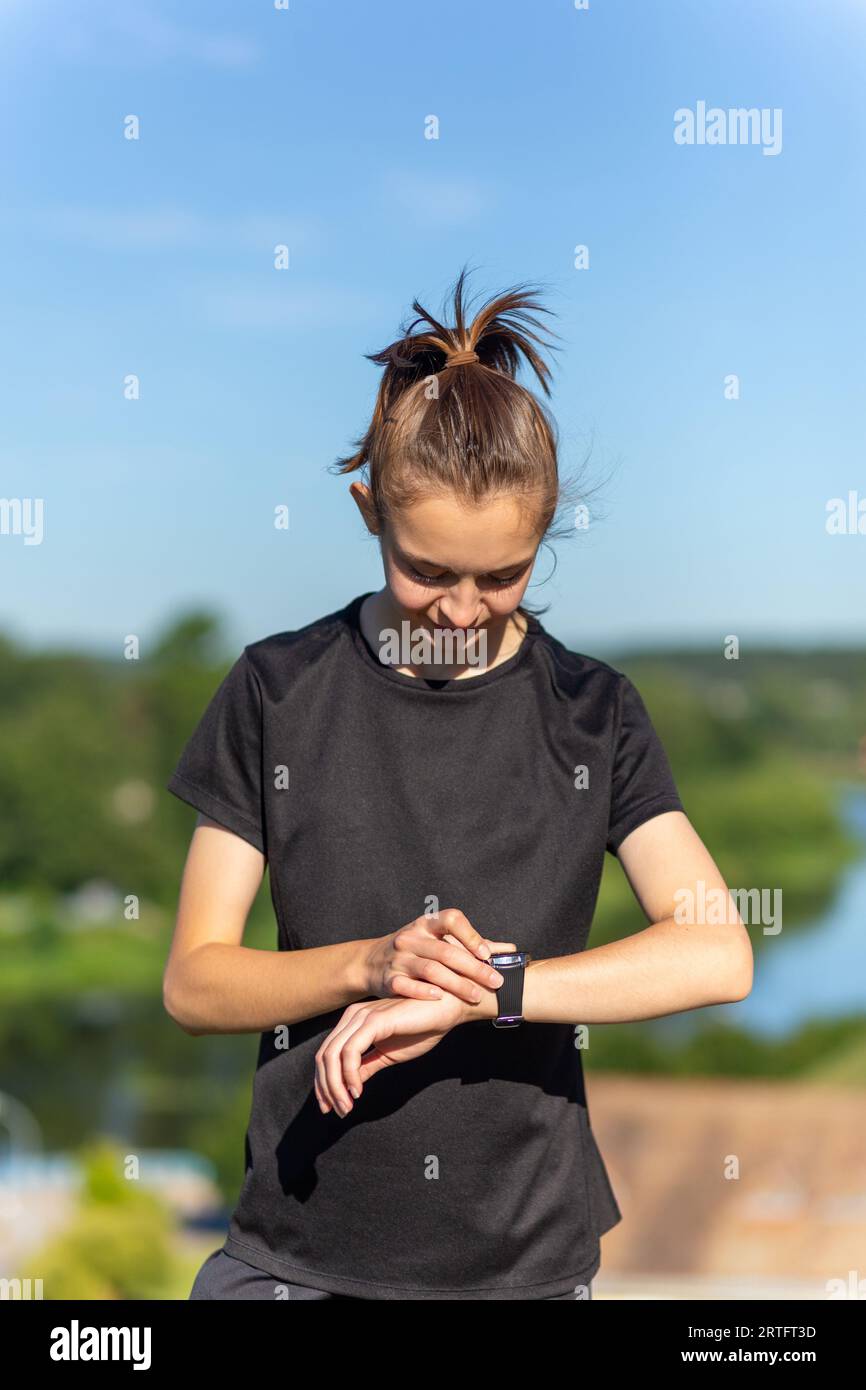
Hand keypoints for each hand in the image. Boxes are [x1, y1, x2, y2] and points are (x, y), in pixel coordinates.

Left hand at [315, 990, 490, 1117]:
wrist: (446, 1009)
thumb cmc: (421, 1028)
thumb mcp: (389, 1053)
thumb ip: (367, 1066)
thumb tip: (349, 1086)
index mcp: (353, 1022)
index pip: (326, 1054)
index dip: (323, 1083)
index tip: (330, 1106)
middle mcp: (352, 1017)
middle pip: (323, 1056)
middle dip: (325, 1088)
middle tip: (337, 1111)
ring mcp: (361, 1017)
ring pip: (332, 1056)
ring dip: (336, 1087)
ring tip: (346, 1107)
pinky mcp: (374, 1021)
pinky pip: (350, 1052)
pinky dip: (349, 1075)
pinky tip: (358, 1092)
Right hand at [361, 907, 515, 1006]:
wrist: (372, 962)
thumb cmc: (416, 950)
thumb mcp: (439, 940)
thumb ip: (475, 945)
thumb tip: (510, 950)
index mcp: (427, 924)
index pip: (451, 919)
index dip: (471, 935)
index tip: (487, 954)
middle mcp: (412, 937)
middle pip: (446, 951)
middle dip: (473, 968)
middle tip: (496, 982)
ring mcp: (399, 958)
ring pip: (430, 969)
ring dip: (456, 983)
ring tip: (477, 996)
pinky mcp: (388, 978)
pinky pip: (405, 985)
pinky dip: (423, 992)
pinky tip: (440, 998)